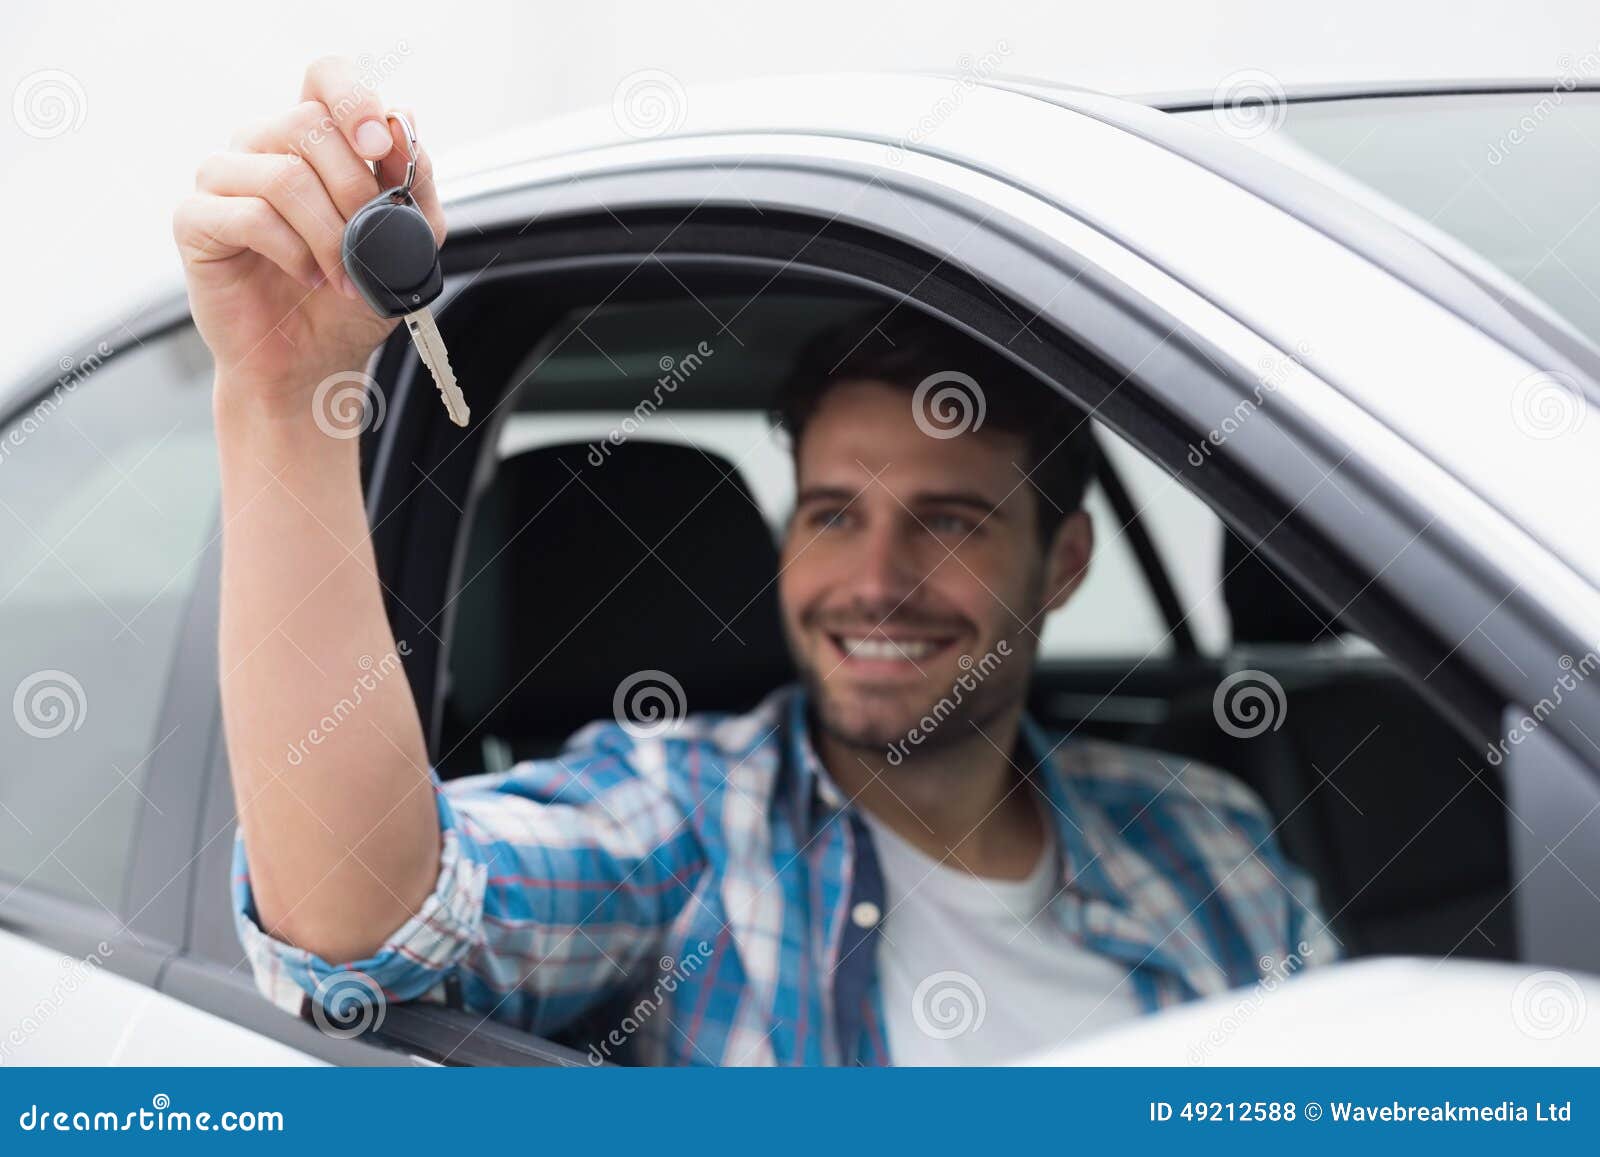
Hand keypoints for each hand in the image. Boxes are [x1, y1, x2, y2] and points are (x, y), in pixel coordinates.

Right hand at [173, 56, 446, 407]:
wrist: (316, 363)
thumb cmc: (354, 301)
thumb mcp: (409, 243)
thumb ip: (414, 183)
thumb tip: (401, 120)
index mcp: (313, 142)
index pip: (326, 77)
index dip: (353, 99)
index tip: (378, 145)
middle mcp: (262, 148)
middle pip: (308, 125)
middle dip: (355, 192)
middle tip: (367, 244)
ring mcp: (223, 180)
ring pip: (283, 173)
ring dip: (328, 234)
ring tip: (342, 275)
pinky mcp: (196, 221)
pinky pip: (248, 214)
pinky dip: (292, 252)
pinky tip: (306, 276)